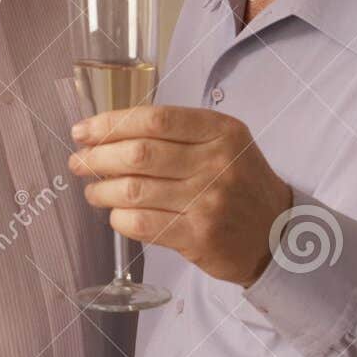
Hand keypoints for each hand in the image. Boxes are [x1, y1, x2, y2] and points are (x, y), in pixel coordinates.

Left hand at [68, 105, 292, 286]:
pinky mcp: (199, 236)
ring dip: (102, 190)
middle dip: (97, 157)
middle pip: (139, 154)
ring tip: (92, 191)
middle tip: (78, 162)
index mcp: (221, 131)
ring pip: (134, 190)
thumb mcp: (224, 144)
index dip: (110, 124)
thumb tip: (109, 134)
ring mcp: (208, 201)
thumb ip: (177, 133)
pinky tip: (115, 214)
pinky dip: (119, 218)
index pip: (154, 119)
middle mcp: (217, 163)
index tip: (82, 131)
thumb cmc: (240, 183)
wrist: (278, 234)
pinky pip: (143, 224)